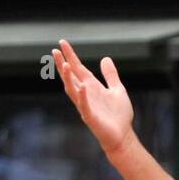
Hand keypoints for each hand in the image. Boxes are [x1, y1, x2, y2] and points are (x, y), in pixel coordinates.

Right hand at [52, 38, 134, 159]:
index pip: (78, 68)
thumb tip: (105, 58)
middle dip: (62, 64)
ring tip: (64, 64)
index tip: (62, 43)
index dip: (70, 56)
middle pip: (70, 77)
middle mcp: (86, 94)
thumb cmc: (119, 116)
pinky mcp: (91, 117)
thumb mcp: (118, 90)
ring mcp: (86, 106)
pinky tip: (82, 86)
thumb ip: (110, 75)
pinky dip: (82, 96)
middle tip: (55, 51)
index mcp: (92, 86)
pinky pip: (84, 105)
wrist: (123, 136)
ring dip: (68, 78)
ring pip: (72, 90)